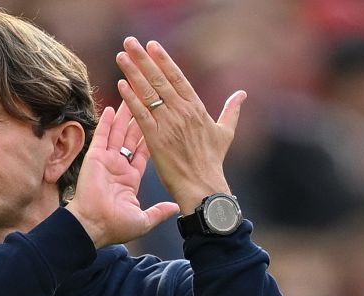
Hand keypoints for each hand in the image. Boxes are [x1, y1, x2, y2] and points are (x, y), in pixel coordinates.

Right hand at [65, 102, 179, 247]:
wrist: (94, 226)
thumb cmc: (116, 225)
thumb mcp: (144, 220)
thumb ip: (159, 211)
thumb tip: (176, 209)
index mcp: (130, 178)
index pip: (143, 152)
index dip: (152, 136)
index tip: (160, 122)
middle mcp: (119, 166)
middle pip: (131, 137)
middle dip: (140, 119)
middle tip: (148, 102)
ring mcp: (106, 161)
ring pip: (118, 133)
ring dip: (125, 115)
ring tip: (133, 97)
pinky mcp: (95, 157)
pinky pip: (101, 136)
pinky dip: (107, 122)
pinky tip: (112, 108)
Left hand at [116, 37, 245, 214]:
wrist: (203, 186)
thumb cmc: (212, 162)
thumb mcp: (225, 132)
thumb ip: (231, 110)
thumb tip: (242, 94)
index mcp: (197, 108)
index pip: (177, 77)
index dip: (163, 60)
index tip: (152, 45)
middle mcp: (182, 112)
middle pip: (159, 79)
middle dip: (143, 59)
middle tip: (129, 42)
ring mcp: (169, 124)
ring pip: (148, 93)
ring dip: (133, 73)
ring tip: (121, 56)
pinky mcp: (156, 139)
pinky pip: (141, 114)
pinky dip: (131, 98)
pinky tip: (121, 84)